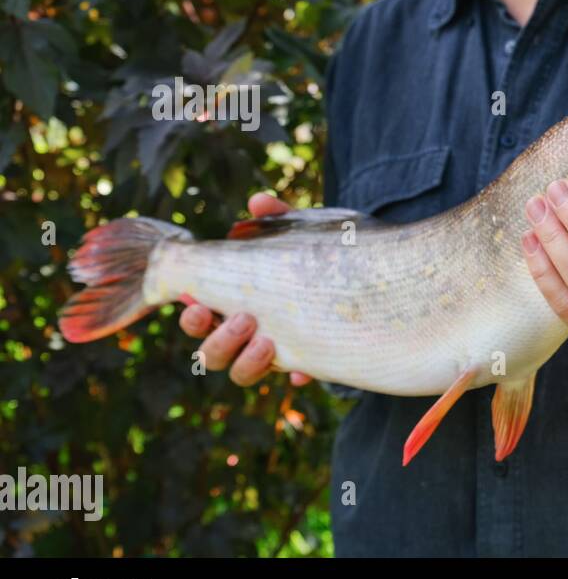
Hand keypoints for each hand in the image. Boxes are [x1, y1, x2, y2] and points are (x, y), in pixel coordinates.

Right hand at [179, 193, 311, 387]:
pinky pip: (292, 376)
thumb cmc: (313, 258)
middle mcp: (245, 335)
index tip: (197, 303)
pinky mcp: (304, 362)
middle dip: (218, 340)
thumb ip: (277, 220)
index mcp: (232, 304)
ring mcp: (272, 353)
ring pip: (239, 374)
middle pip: (211, 354)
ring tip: (267, 340)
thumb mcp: (297, 237)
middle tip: (245, 318)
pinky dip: (295, 372)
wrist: (364, 281)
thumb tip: (257, 202)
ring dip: (246, 361)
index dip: (192, 316)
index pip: (199, 318)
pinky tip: (302, 369)